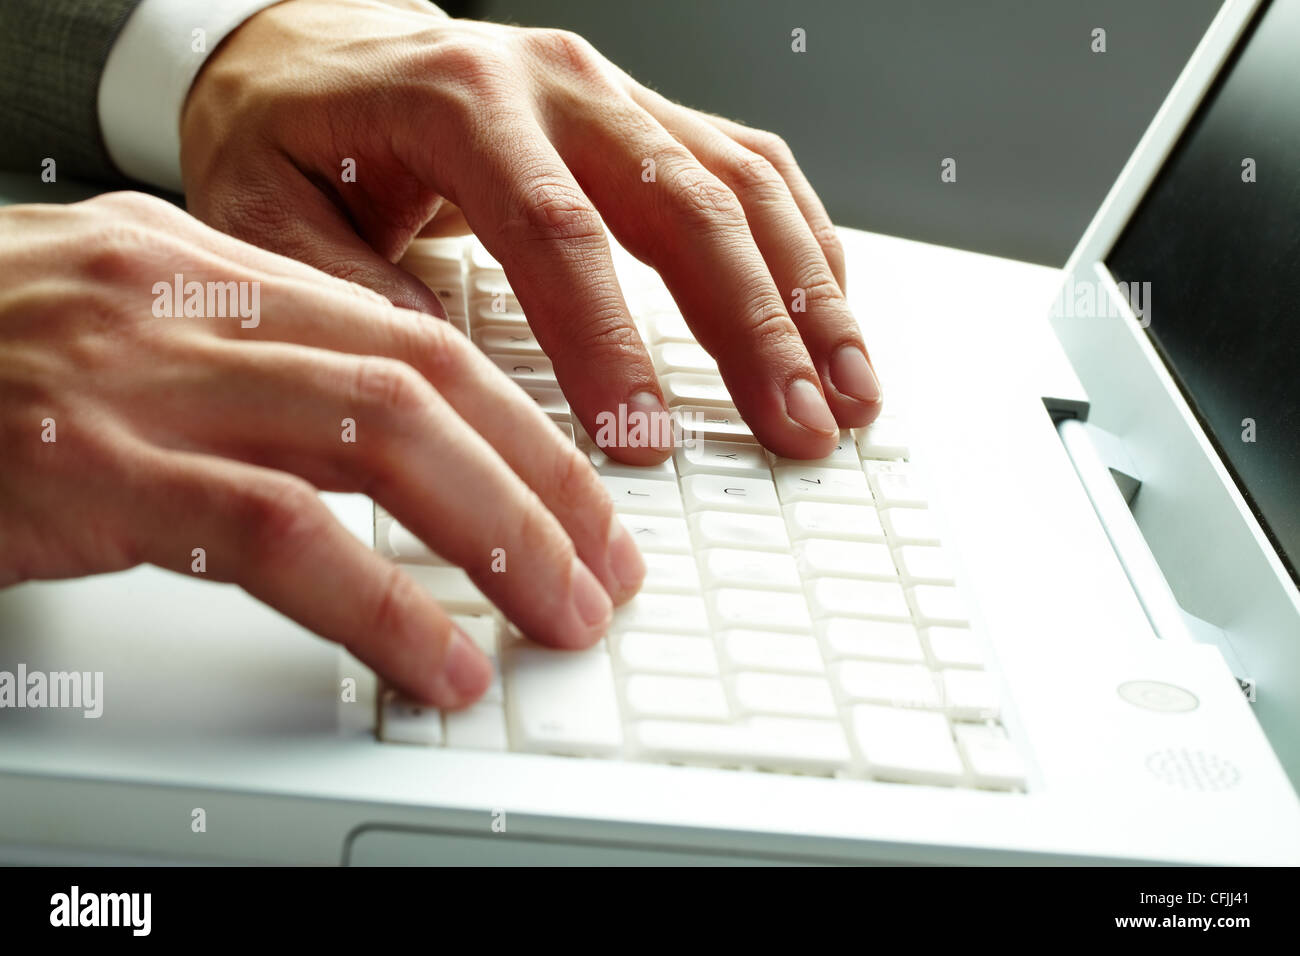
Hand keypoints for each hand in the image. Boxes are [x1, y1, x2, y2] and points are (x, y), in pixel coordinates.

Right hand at [0, 192, 643, 706]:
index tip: (587, 498)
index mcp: (208, 265)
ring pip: (381, 439)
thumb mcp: (122, 335)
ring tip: (560, 614)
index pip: (419, 334)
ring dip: (497, 536)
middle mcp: (187, 301)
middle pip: (427, 380)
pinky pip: (276, 534)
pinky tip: (440, 660)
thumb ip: (249, 367)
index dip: (525, 424)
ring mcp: (139, 377)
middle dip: (541, 482)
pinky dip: (382, 603)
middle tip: (604, 569)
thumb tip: (391, 435)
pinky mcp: (86, 469)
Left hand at [180, 0, 882, 463]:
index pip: (558, 232)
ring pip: (740, 185)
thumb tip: (454, 396)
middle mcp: (555, 83)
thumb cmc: (292, 140)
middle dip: (753, 329)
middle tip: (796, 426)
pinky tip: (830, 315)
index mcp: (456, 103)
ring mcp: (612, 93)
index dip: (614, 344)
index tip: (650, 440)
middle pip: (684, 204)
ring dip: (805, 295)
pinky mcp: (645, 116)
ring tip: (846, 391)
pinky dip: (802, 247)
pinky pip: (750, 168)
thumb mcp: (271, 221)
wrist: (310, 57)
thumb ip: (356, 300)